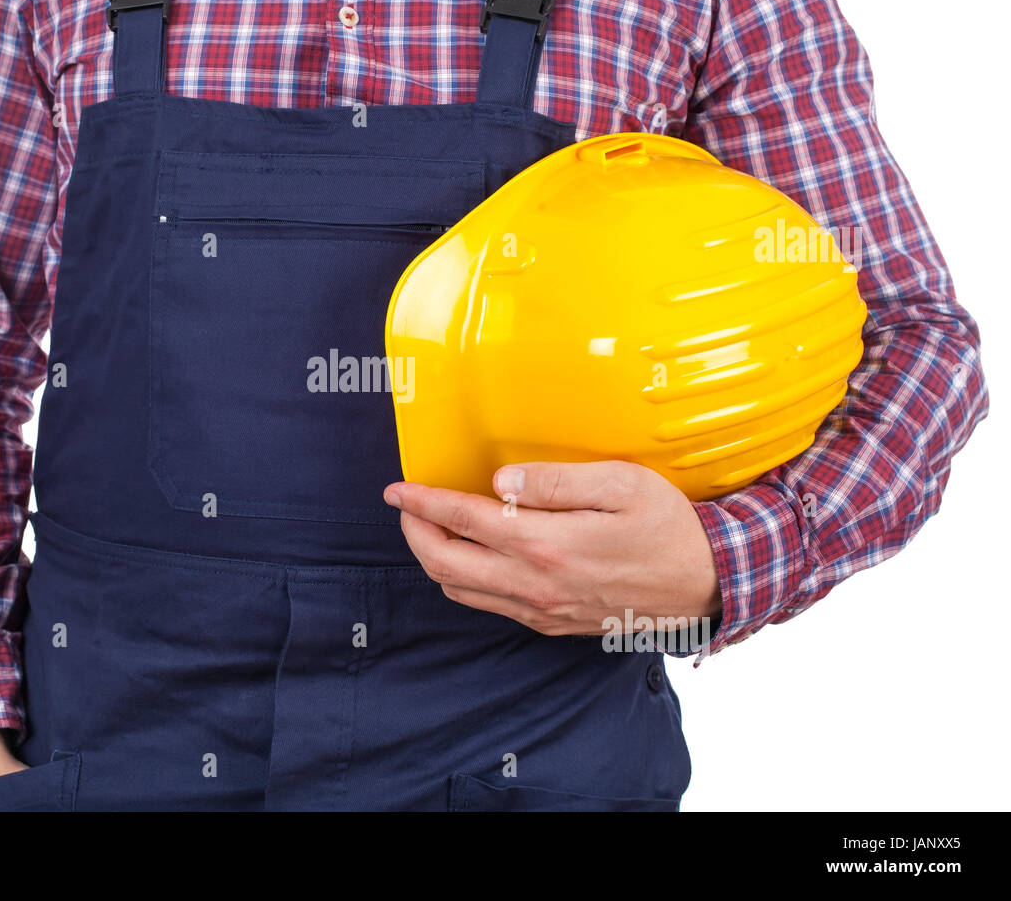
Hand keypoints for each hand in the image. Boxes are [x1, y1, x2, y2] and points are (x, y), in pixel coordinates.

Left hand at [383, 460, 721, 636]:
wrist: (706, 585)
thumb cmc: (668, 527)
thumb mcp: (622, 485)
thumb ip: (556, 481)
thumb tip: (499, 481)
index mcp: (547, 544)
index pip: (463, 520)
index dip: (423, 502)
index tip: (398, 489)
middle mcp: (535, 584)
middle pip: (444, 563)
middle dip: (414, 532)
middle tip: (407, 506)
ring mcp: (540, 609)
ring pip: (459, 589)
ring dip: (435, 557)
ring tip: (434, 525)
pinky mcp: (549, 622)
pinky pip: (488, 604)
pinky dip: (464, 577)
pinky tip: (472, 553)